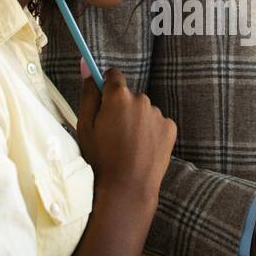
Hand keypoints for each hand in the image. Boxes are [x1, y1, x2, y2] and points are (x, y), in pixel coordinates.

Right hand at [75, 64, 175, 206]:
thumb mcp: (85, 126)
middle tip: (112, 132)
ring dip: (136, 120)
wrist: (127, 189)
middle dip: (121, 107)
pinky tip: (141, 149)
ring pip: (143, 110)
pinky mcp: (170, 128)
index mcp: (118, 96)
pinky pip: (157, 123)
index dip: (106, 86)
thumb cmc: (100, 159)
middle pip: (129, 95)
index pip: (113, 75)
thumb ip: (88, 94)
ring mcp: (158, 114)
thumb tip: (86, 66)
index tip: (103, 100)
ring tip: (127, 145)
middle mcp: (141, 99)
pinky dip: (150, 132)